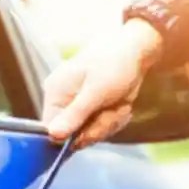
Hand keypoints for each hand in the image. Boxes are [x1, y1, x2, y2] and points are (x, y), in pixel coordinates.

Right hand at [43, 18, 162, 148]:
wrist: (136, 51)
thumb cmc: (114, 65)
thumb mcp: (96, 92)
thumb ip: (75, 115)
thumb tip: (52, 135)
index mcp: (55, 93)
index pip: (52, 131)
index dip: (73, 137)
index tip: (93, 129)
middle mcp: (62, 101)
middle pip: (73, 136)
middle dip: (98, 127)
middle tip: (114, 109)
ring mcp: (77, 106)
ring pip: (90, 134)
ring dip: (109, 122)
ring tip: (119, 104)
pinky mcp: (90, 110)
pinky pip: (99, 128)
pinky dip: (113, 120)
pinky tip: (120, 105)